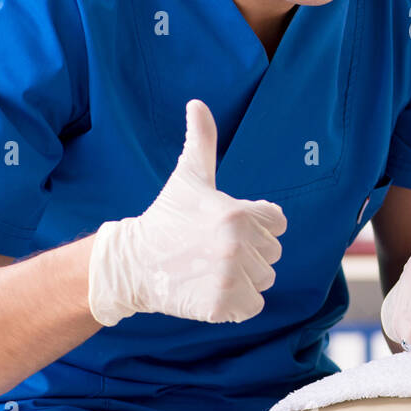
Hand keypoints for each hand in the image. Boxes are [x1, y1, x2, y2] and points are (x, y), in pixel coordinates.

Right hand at [88, 99, 285, 325]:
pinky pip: (252, 306)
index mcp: (238, 213)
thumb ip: (201, 140)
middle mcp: (237, 245)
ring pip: (263, 280)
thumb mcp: (188, 177)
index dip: (256, 224)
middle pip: (272, 253)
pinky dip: (236, 304)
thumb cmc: (166, 217)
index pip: (277, 222)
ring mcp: (229, 277)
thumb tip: (197, 104)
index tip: (225, 226)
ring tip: (210, 268)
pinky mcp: (221, 305)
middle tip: (212, 249)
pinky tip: (211, 290)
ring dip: (243, 278)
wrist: (133, 264)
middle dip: (250, 251)